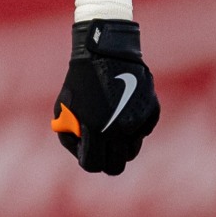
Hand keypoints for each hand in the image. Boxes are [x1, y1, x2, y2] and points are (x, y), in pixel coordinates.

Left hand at [52, 19, 160, 174]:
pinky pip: (143, 131)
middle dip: (108, 159)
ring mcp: (137, 121)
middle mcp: (119, 129)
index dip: (91, 162)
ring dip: (122, 144)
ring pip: (132, 150)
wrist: (106, 51)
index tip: (91, 156)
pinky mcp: (151, 111)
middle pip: (117, 165)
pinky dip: (135, 126)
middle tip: (104, 150)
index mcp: (94, 129)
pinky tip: (124, 108)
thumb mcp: (64, 107)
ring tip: (112, 126)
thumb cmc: (80, 81)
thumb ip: (70, 136)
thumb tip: (83, 153)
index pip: (94, 165)